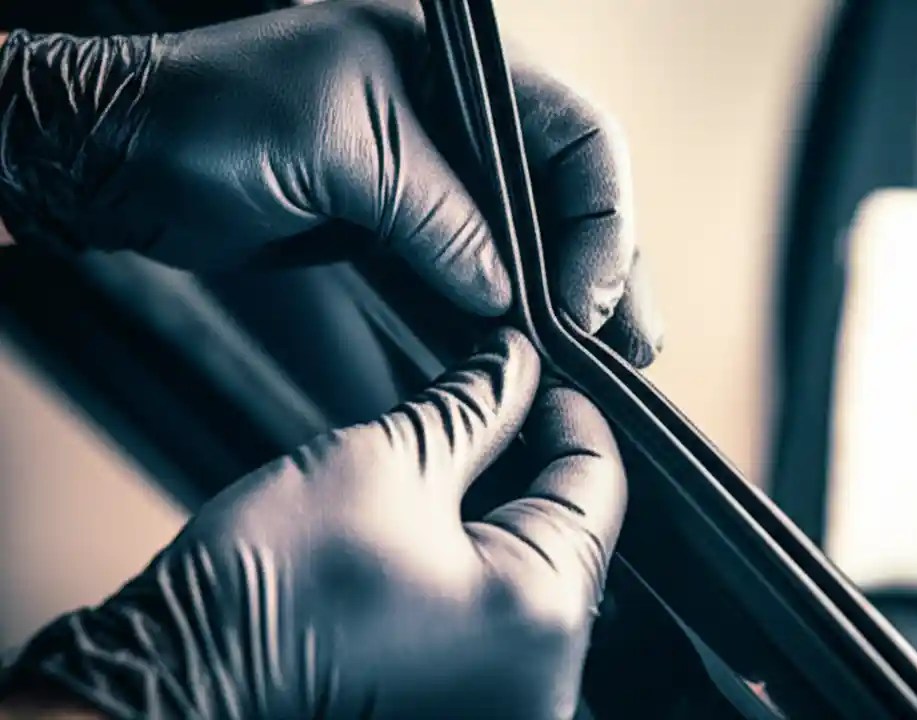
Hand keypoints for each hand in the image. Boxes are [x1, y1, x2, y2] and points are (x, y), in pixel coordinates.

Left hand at [0, 0, 660, 364]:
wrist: (118, 157)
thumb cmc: (209, 121)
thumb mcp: (337, 150)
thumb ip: (439, 217)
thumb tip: (511, 294)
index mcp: (457, 67)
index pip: (576, 135)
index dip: (600, 220)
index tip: (586, 303)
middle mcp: (460, 116)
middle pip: (569, 192)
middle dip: (607, 267)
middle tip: (631, 347)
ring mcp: (436, 174)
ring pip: (533, 237)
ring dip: (570, 299)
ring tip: (607, 363)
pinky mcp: (406, 226)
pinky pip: (480, 268)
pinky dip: (511, 311)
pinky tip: (536, 353)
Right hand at [0, 329, 623, 718]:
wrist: (179, 683)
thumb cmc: (270, 587)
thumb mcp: (387, 463)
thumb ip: (473, 406)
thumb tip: (516, 360)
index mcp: (542, 612)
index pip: (598, 487)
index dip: (573, 414)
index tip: (544, 370)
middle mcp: (547, 677)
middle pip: (575, 534)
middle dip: (541, 460)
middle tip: (506, 396)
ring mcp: (510, 702)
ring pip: (542, 576)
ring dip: (515, 508)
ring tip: (475, 448)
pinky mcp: (469, 708)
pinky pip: (507, 620)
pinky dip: (490, 562)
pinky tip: (453, 516)